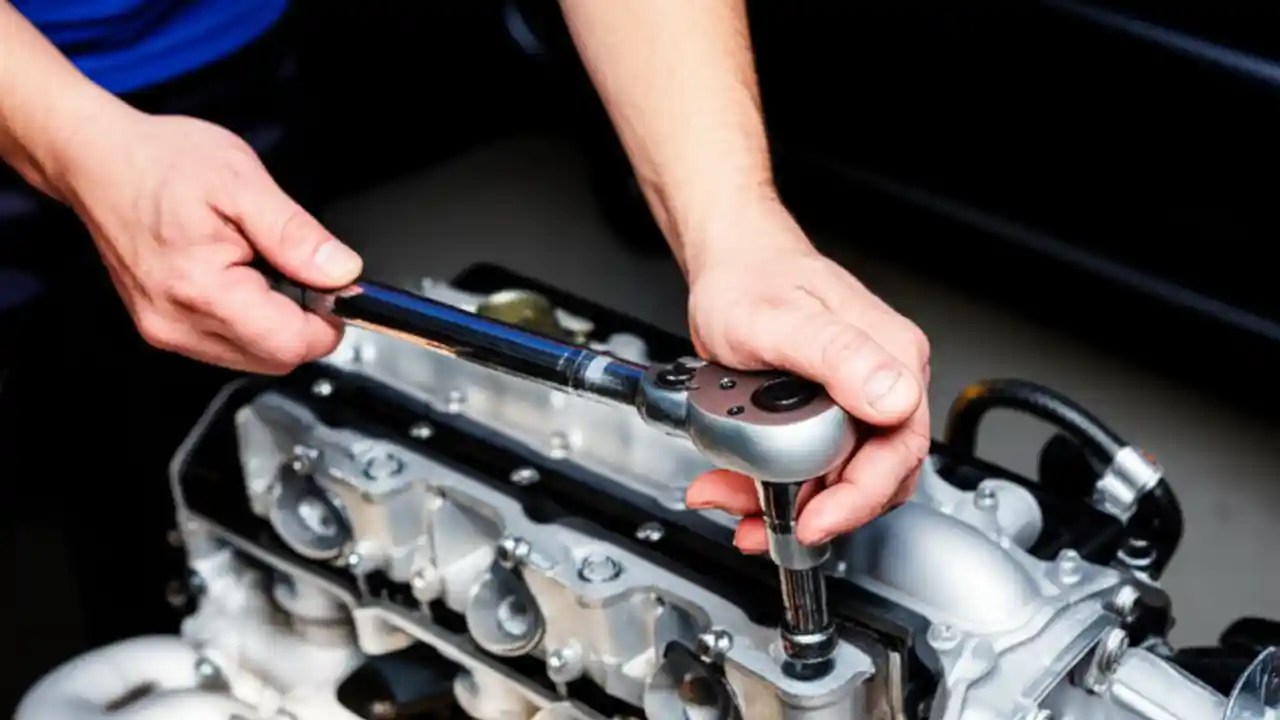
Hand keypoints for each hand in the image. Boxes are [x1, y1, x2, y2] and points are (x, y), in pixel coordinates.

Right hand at [57, 109, 361, 372]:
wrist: (99, 160)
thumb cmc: (161, 163)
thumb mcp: (242, 183)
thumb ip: (296, 235)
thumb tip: (341, 273)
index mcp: (201, 290)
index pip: (290, 345)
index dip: (325, 320)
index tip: (330, 286)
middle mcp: (178, 323)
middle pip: (276, 357)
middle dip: (301, 319)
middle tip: (290, 265)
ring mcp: (166, 330)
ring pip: (255, 354)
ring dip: (274, 319)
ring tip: (256, 263)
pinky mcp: (163, 327)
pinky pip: (229, 343)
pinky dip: (248, 317)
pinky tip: (236, 275)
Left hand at [681, 200, 930, 549]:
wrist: (729, 265)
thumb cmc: (751, 279)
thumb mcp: (780, 318)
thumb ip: (838, 355)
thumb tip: (895, 397)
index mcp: (891, 358)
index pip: (899, 450)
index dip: (858, 497)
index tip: (814, 521)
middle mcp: (884, 381)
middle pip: (872, 475)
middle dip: (814, 510)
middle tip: (761, 523)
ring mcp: (857, 400)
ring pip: (838, 478)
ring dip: (784, 502)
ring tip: (730, 498)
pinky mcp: (829, 412)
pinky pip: (814, 465)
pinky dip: (772, 485)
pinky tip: (736, 485)